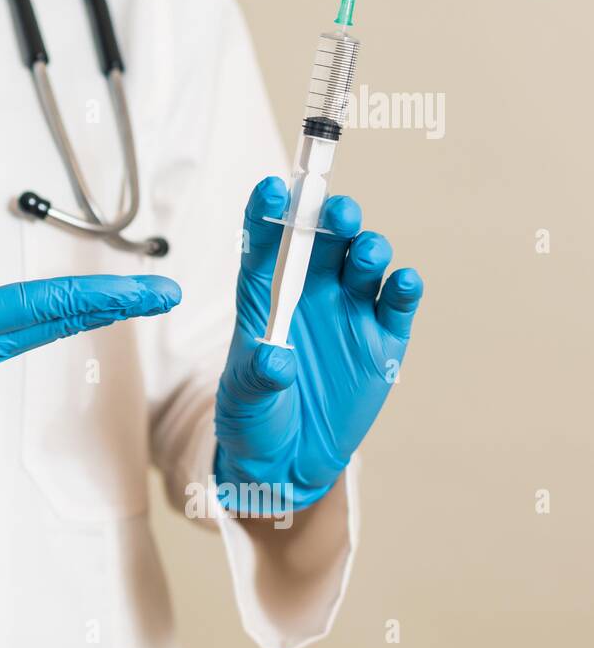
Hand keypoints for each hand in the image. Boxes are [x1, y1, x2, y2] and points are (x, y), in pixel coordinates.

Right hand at [0, 256, 181, 442]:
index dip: (96, 297)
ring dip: (91, 310)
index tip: (148, 293)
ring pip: (41, 326)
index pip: (35, 309)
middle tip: (169, 291)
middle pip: (52, 321)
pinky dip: (59, 313)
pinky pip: (21, 328)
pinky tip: (79, 305)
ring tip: (140, 295)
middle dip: (113, 306)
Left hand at [214, 177, 423, 511]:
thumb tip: (276, 360)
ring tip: (364, 252)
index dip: (267, 211)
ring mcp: (348, 312)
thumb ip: (258, 376)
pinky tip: (403, 282)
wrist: (287, 460)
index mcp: (263, 294)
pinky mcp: (382, 340)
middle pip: (321, 240)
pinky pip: (397, 304)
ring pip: (362, 263)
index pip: (262, 242)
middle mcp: (308, 292)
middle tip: (337, 210)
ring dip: (367, 250)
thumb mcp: (243, 400)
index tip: (273, 187)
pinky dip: (404, 288)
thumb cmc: (253, 417)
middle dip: (330, 218)